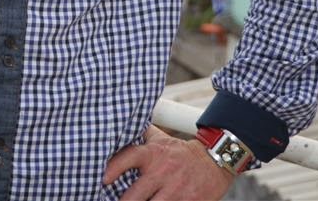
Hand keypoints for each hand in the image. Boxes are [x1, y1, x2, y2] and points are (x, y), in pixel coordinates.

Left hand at [104, 125, 233, 200]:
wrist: (214, 161)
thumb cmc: (180, 152)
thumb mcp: (161, 139)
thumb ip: (140, 134)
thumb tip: (118, 123)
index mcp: (153, 155)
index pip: (129, 158)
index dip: (114, 168)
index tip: (103, 179)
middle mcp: (162, 172)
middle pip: (135, 195)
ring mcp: (176, 191)